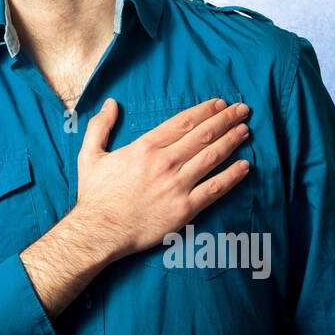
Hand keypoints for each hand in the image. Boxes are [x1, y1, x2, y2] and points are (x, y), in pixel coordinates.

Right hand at [74, 97, 251, 260]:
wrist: (99, 231)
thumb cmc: (95, 195)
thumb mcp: (89, 155)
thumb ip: (100, 126)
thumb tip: (111, 103)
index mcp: (145, 147)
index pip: (183, 122)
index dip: (205, 111)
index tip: (219, 104)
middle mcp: (165, 162)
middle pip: (203, 135)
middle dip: (226, 120)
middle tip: (242, 110)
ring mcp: (177, 185)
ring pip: (212, 157)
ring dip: (232, 141)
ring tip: (245, 131)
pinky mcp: (185, 208)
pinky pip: (215, 189)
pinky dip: (232, 176)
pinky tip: (245, 167)